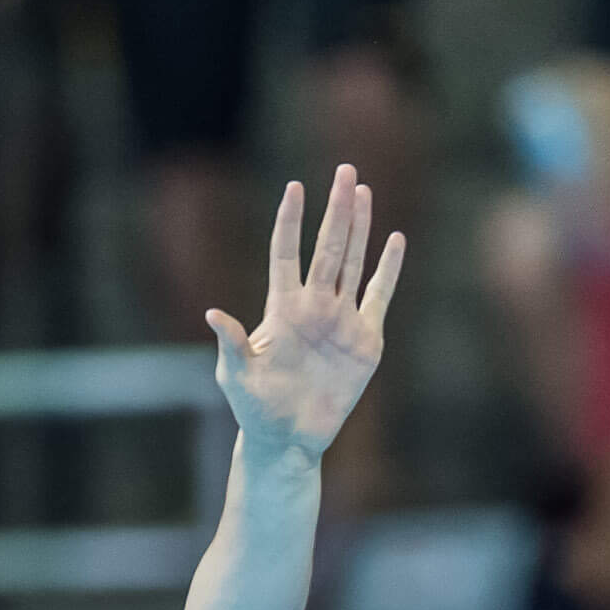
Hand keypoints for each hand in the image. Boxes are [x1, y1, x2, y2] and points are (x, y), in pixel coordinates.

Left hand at [205, 164, 405, 461]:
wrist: (287, 438)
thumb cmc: (254, 408)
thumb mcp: (236, 376)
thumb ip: (231, 344)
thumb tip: (213, 315)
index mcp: (282, 310)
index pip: (286, 254)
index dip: (290, 221)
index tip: (295, 187)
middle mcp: (313, 306)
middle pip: (326, 248)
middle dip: (336, 210)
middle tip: (344, 171)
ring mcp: (341, 319)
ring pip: (352, 262)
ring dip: (359, 227)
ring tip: (363, 191)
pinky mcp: (365, 339)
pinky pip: (379, 296)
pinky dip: (388, 270)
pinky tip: (395, 241)